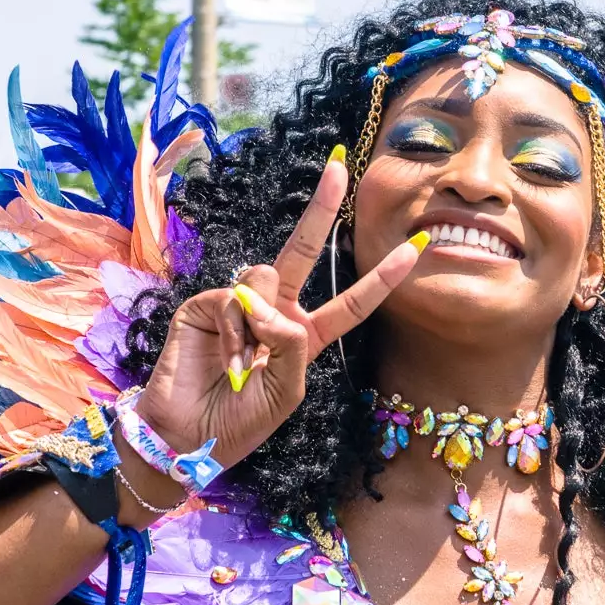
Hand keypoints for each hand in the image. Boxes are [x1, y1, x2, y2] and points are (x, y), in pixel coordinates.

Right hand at [133, 152, 426, 475]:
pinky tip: (227, 361)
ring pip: (267, 277)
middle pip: (305, 252)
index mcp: (304, 337)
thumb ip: (291, 343)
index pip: (352, 302)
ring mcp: (240, 305)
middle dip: (321, 208)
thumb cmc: (240, 422)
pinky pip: (234, 298)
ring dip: (261, 321)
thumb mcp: (286, 390)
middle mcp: (274, 312)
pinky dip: (236, 332)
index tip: (417, 245)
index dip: (383, 276)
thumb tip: (266, 302)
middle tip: (340, 165)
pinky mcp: (206, 304)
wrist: (187, 438)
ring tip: (246, 364)